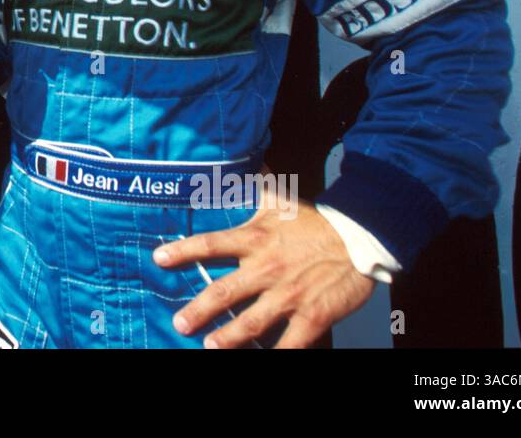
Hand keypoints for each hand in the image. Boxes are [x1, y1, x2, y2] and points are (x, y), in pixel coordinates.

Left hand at [152, 178, 374, 347]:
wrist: (361, 239)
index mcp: (256, 239)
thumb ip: (256, 186)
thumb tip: (243, 160)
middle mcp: (267, 268)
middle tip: (180, 324)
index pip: (211, 244)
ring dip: (227, 338)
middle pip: (224, 292)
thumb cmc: (317, 222)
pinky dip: (277, 355)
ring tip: (209, 346)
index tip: (158, 258)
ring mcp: (289, 295)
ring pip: (251, 322)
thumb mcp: (281, 201)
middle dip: (198, 310)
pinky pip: (290, 343)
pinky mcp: (312, 316)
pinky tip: (263, 360)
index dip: (182, 250)